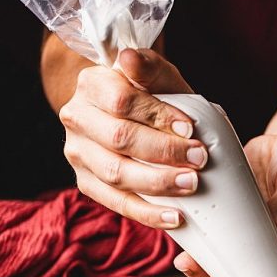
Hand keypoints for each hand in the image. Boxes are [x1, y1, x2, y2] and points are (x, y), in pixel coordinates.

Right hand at [59, 48, 204, 227]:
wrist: (144, 121)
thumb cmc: (157, 97)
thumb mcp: (161, 77)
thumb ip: (150, 67)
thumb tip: (129, 58)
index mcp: (91, 85)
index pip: (122, 101)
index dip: (158, 116)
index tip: (191, 129)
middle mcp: (76, 118)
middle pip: (119, 139)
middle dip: (164, 151)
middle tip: (200, 159)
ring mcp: (78, 153)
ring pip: (116, 174)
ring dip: (158, 183)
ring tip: (192, 184)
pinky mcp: (87, 183)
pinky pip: (116, 203)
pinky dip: (148, 213)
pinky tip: (175, 218)